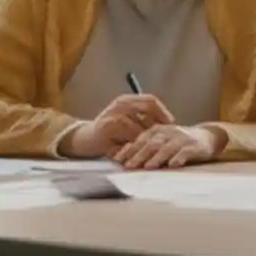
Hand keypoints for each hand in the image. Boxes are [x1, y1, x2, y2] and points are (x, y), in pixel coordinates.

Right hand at [60, 94, 174, 158]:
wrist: (84, 139)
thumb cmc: (110, 132)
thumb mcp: (126, 120)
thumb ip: (143, 119)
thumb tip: (169, 126)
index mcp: (125, 100)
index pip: (150, 101)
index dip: (163, 112)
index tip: (171, 124)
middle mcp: (119, 105)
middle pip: (148, 111)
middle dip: (158, 127)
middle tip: (165, 139)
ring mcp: (113, 116)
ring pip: (140, 130)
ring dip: (148, 142)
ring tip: (154, 150)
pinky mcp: (107, 130)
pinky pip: (129, 141)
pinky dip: (135, 149)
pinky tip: (137, 155)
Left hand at [113, 124, 225, 169]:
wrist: (207, 136)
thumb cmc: (178, 142)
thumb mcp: (161, 141)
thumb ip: (146, 148)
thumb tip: (124, 161)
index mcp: (157, 131)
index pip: (140, 140)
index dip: (129, 150)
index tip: (117, 160)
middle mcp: (168, 133)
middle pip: (151, 144)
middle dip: (139, 155)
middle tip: (128, 166)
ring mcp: (181, 139)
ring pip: (167, 148)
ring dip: (157, 157)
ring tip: (148, 166)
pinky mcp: (194, 146)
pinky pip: (186, 152)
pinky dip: (179, 158)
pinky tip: (173, 165)